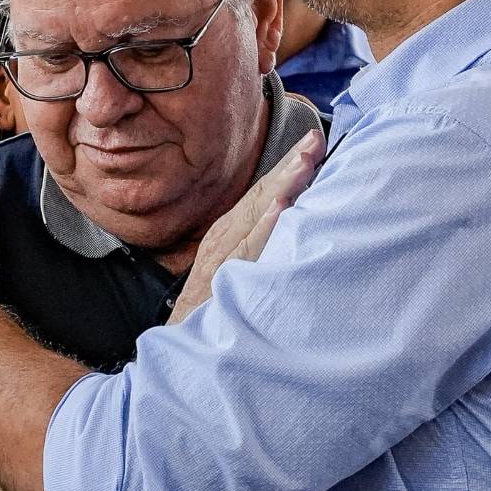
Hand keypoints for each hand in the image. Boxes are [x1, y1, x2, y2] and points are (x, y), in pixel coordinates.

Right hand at [171, 130, 325, 324]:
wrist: (175, 348)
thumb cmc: (211, 309)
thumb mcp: (234, 270)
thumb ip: (259, 245)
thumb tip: (292, 217)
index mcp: (230, 234)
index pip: (263, 193)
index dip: (289, 167)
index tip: (315, 142)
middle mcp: (224, 241)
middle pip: (261, 196)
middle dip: (290, 167)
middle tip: (315, 141)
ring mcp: (221, 261)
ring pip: (255, 218)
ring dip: (282, 188)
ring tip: (303, 164)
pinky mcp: (220, 284)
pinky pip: (245, 254)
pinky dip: (263, 230)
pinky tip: (281, 210)